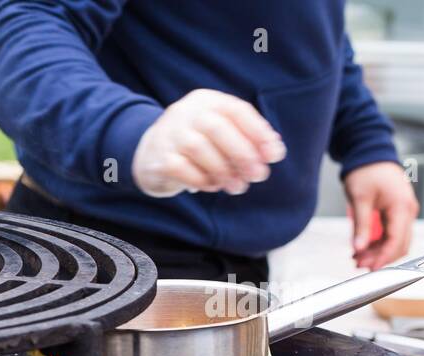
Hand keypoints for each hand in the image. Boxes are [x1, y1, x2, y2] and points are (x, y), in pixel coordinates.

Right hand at [132, 89, 286, 198]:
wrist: (148, 153)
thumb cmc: (195, 143)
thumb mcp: (219, 132)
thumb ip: (245, 138)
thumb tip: (274, 151)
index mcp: (206, 100)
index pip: (237, 111)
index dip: (259, 132)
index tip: (274, 155)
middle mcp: (186, 112)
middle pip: (218, 128)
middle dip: (242, 154)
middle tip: (257, 176)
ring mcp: (169, 133)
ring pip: (199, 148)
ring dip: (223, 170)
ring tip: (236, 186)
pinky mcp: (158, 157)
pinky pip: (180, 168)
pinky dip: (200, 180)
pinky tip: (211, 187)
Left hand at [345, 161, 418, 270]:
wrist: (370, 154)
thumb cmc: (366, 171)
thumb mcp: (359, 200)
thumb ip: (361, 226)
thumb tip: (358, 248)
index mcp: (401, 207)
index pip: (396, 240)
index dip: (383, 258)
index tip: (370, 268)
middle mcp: (407, 210)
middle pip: (399, 244)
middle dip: (380, 257)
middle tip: (358, 264)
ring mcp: (404, 211)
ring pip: (396, 240)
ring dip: (379, 251)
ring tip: (357, 258)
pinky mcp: (398, 211)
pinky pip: (392, 233)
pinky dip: (379, 243)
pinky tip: (363, 248)